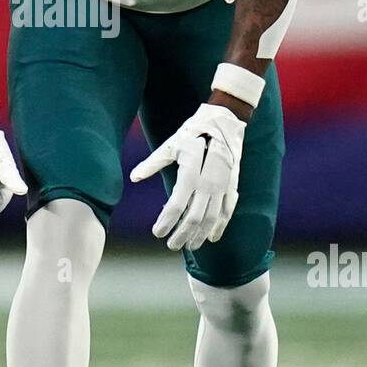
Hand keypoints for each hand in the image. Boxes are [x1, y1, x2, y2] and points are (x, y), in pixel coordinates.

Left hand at [130, 104, 244, 249]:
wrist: (225, 120)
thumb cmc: (193, 132)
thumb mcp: (171, 145)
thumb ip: (152, 163)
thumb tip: (133, 177)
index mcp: (191, 172)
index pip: (176, 205)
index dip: (166, 222)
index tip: (157, 233)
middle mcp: (209, 182)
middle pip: (194, 217)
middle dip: (182, 234)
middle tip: (171, 245)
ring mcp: (223, 185)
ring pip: (211, 218)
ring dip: (200, 234)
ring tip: (190, 246)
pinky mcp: (233, 185)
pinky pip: (227, 211)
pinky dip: (220, 226)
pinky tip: (212, 237)